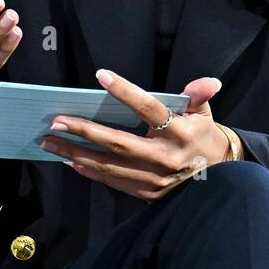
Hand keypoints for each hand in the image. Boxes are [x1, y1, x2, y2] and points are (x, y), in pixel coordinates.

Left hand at [40, 69, 235, 200]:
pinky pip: (112, 181)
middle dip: (84, 131)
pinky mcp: (146, 192)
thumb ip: (199, 95)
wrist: (216, 177)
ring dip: (76, 153)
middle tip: (57, 120)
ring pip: (109, 165)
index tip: (102, 76)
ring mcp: (154, 178)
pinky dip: (89, 171)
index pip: (149, 108)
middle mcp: (165, 157)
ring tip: (51, 142)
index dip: (126, 92)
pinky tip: (70, 161)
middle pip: (119, 142)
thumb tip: (207, 82)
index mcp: (180, 132)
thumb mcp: (204, 113)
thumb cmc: (202, 137)